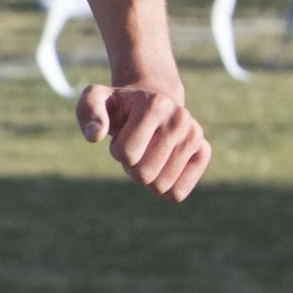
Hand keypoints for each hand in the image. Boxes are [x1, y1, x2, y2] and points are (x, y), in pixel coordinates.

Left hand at [76, 82, 210, 201]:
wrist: (151, 102)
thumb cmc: (118, 105)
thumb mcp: (96, 99)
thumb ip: (88, 112)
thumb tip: (94, 135)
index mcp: (155, 105)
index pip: (126, 155)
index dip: (117, 152)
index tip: (123, 135)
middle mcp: (180, 119)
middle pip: (144, 174)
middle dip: (131, 167)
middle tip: (135, 148)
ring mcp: (195, 135)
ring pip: (161, 186)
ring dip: (147, 177)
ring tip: (148, 154)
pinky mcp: (203, 152)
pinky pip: (178, 193)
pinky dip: (163, 188)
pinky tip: (161, 168)